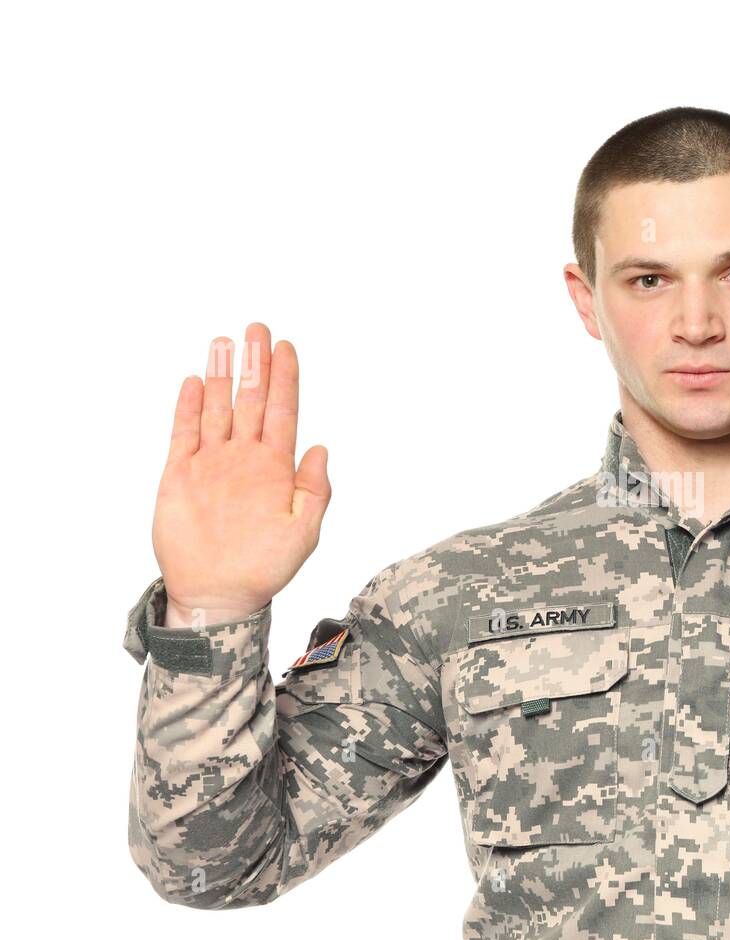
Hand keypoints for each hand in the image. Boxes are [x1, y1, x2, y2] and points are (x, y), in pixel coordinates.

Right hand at [152, 323, 330, 627]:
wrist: (219, 594)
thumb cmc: (265, 568)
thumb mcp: (303, 532)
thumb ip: (314, 490)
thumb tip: (321, 447)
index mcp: (277, 468)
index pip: (283, 412)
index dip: (286, 380)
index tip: (287, 348)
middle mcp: (245, 458)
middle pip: (251, 400)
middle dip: (255, 364)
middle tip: (258, 328)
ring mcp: (213, 463)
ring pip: (217, 409)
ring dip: (220, 375)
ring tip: (224, 341)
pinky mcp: (180, 474)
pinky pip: (184, 433)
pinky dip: (188, 408)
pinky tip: (193, 381)